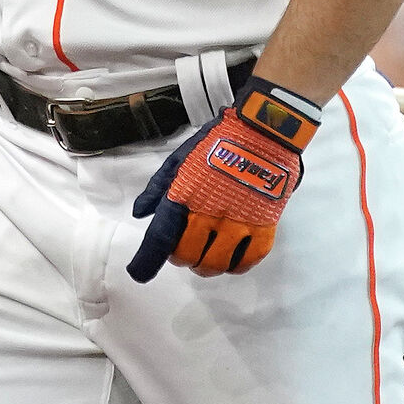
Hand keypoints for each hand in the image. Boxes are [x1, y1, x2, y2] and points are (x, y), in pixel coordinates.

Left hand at [127, 78, 319, 281]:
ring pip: (216, 263)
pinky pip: (249, 259)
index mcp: (184, 195)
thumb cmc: (218, 141)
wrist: (264, 130)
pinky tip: (232, 258)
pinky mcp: (265, 224)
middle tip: (184, 250)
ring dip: (206, 266)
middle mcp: (208, 213)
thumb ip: (160, 187)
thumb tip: (141, 213)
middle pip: (188, 255)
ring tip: (207, 257)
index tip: (139, 273)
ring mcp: (238, 221)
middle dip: (181, 258)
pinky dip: (236, 265)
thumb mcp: (181, 158)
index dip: (147, 261)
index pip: (161, 237)